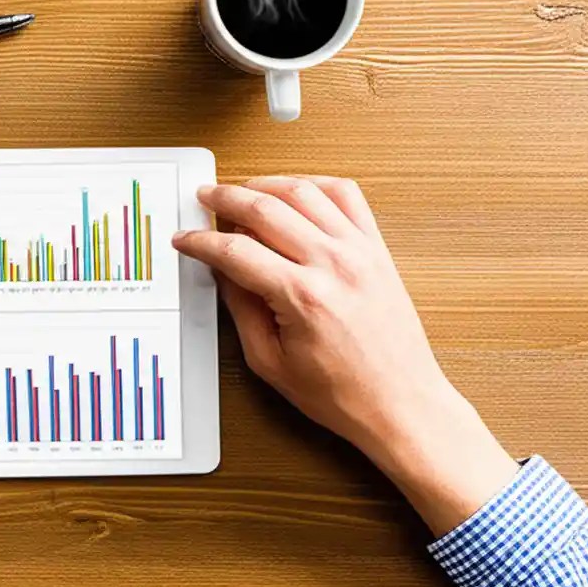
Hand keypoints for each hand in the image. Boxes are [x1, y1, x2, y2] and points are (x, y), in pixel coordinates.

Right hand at [172, 176, 516, 535]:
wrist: (401, 403)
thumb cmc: (342, 393)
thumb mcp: (270, 361)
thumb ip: (241, 309)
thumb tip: (222, 270)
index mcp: (302, 297)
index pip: (236, 250)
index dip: (201, 241)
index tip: (186, 239)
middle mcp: (333, 265)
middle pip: (265, 208)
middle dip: (226, 198)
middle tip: (205, 198)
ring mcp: (359, 251)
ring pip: (303, 191)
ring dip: (266, 184)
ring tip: (243, 190)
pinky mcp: (377, 249)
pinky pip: (346, 195)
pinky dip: (315, 184)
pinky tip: (295, 192)